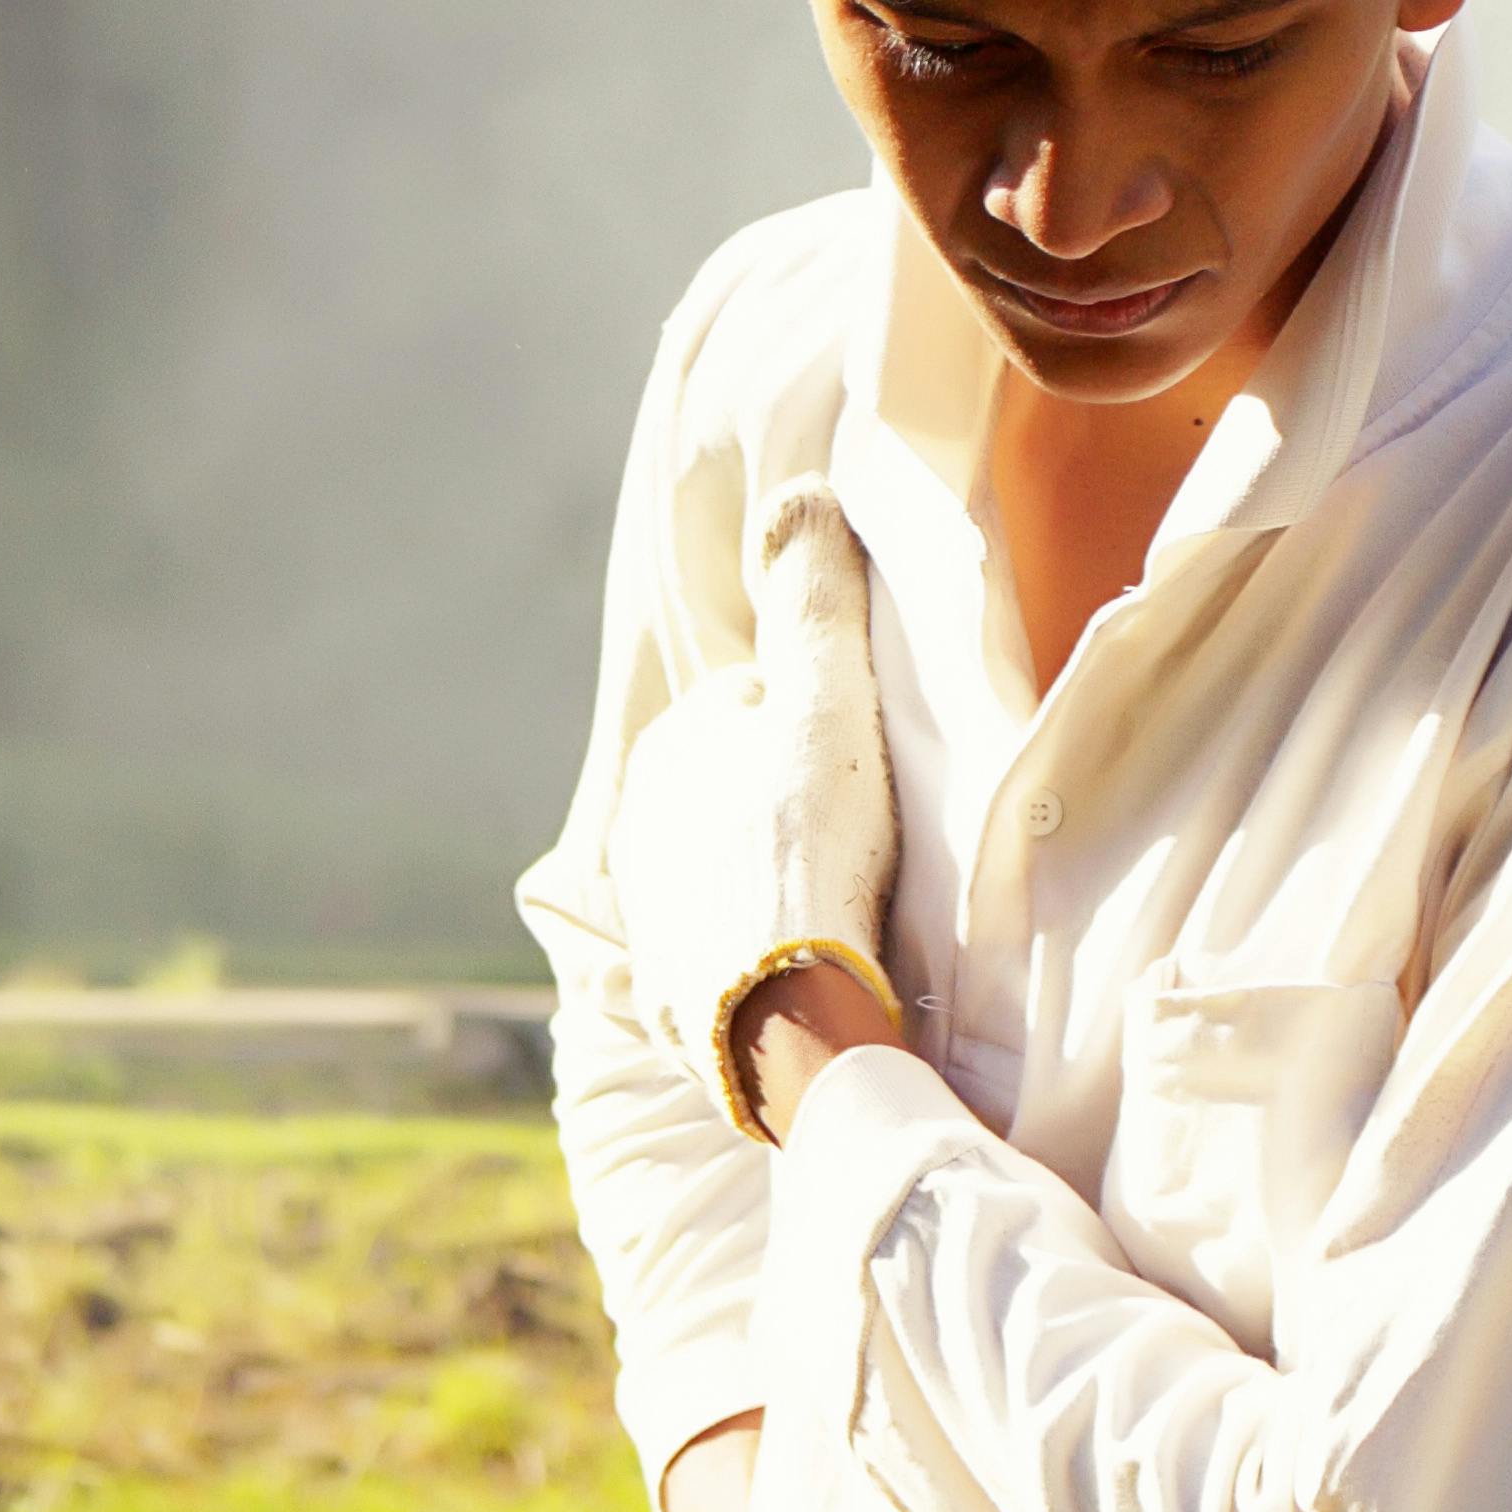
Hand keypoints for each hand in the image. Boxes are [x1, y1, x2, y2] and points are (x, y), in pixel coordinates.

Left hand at [610, 479, 898, 1139]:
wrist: (784, 1020)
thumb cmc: (809, 847)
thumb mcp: (827, 700)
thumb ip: (814, 597)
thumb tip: (799, 491)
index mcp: (668, 751)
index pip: (762, 711)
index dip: (827, 733)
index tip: (874, 772)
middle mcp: (637, 832)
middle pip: (745, 793)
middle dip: (796, 806)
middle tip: (872, 842)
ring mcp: (650, 922)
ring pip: (733, 874)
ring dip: (780, 881)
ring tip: (854, 910)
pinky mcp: (669, 1004)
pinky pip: (730, 959)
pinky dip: (768, 959)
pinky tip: (819, 970)